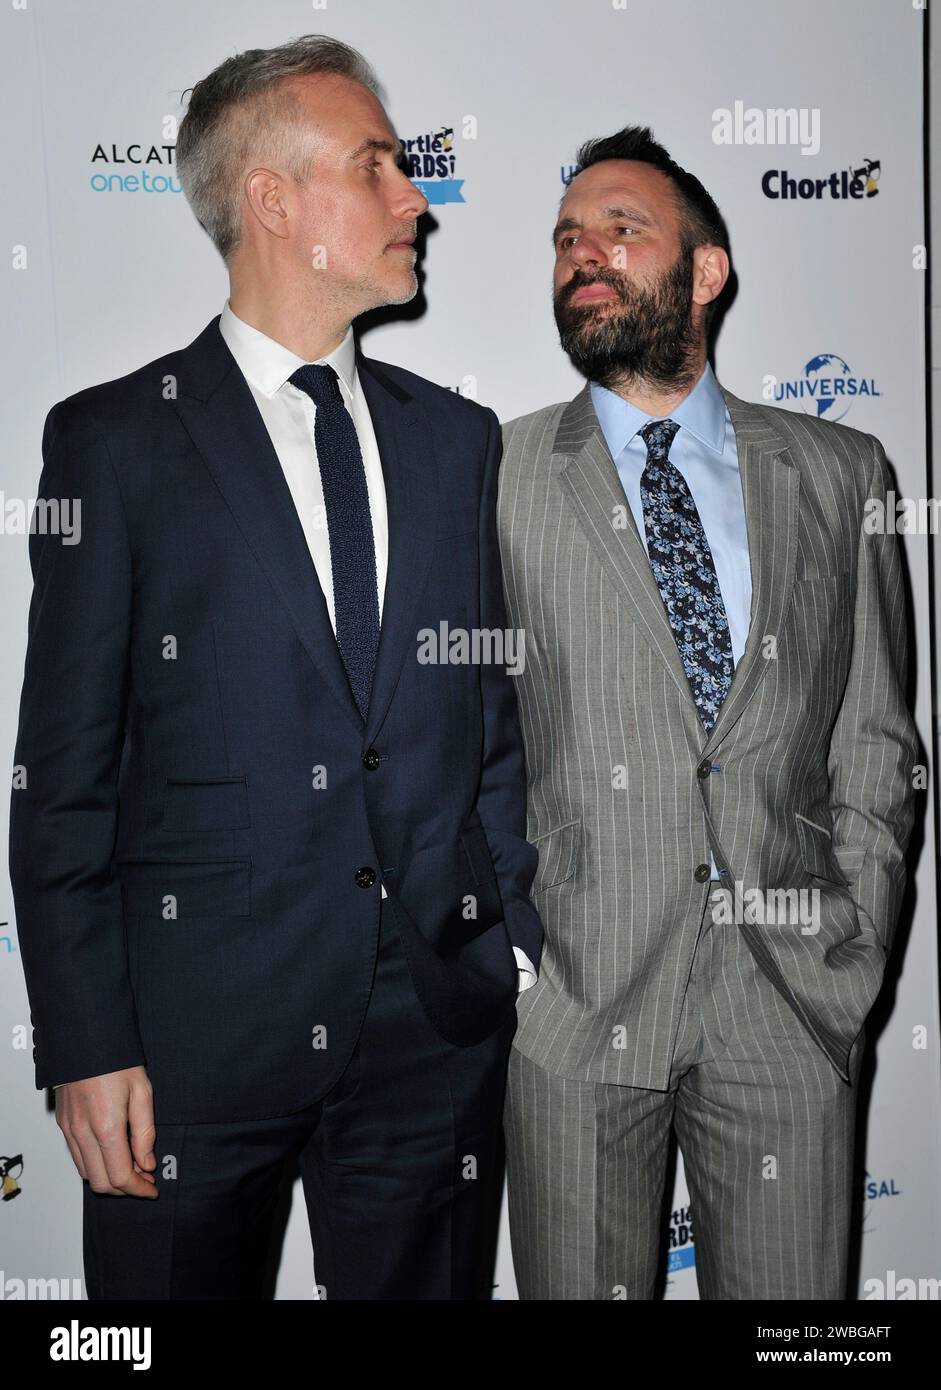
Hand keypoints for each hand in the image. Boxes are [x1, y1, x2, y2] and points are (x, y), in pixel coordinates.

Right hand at [56, 1065, 157, 1196]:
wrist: (85, 1039)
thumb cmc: (117, 1061)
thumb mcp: (142, 1092)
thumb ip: (145, 1132)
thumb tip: (146, 1164)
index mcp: (106, 1127)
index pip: (120, 1177)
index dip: (139, 1189)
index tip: (152, 1188)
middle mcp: (83, 1133)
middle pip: (101, 1183)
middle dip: (125, 1189)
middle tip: (145, 1178)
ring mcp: (69, 1130)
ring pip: (87, 1174)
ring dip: (109, 1178)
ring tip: (132, 1166)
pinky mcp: (62, 1124)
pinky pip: (77, 1157)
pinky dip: (95, 1165)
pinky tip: (112, 1153)